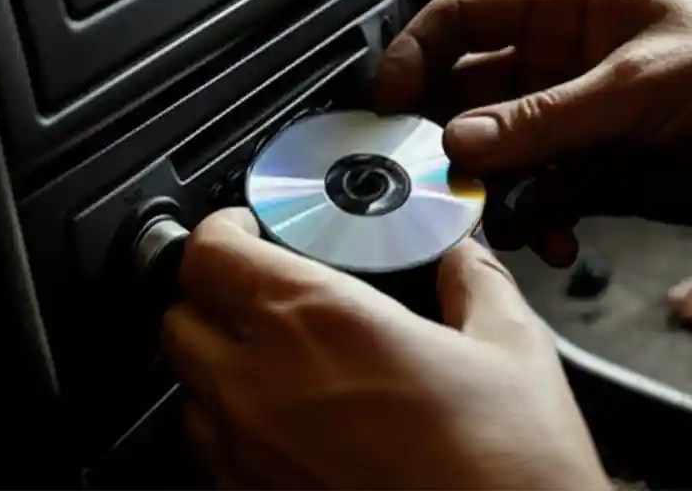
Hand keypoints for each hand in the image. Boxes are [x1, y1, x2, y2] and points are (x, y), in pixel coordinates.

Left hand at [162, 208, 605, 488]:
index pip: (210, 251)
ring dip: (217, 361)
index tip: (248, 227)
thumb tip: (464, 259)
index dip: (223, 226)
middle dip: (213, 294)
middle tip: (260, 288)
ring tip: (275, 359)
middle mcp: (262, 386)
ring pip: (187, 387)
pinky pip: (212, 450)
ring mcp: (248, 454)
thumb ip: (475, 282)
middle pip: (180, 317)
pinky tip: (292, 421)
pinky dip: (233, 424)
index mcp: (319, 322)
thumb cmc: (506, 465)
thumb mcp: (511, 347)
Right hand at [373, 0, 691, 263]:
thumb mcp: (638, 87)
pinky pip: (535, 204)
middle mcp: (554, 67)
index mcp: (562, 12)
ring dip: (487, 192)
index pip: (460, 17)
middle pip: (462, 95)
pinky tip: (558, 239)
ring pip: (493, 159)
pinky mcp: (591, 177)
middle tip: (429, 179)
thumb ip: (546, 117)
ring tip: (499, 216)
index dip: (414, 54)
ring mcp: (570, 124)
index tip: (388, 103)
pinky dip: (535, 226)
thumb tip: (459, 140)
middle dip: (442, 138)